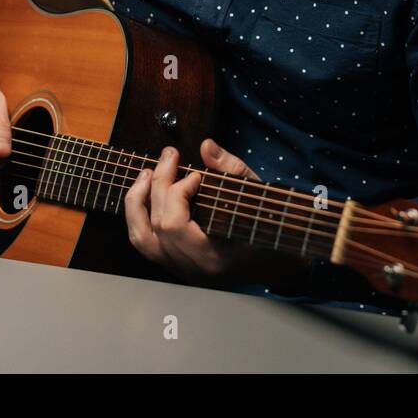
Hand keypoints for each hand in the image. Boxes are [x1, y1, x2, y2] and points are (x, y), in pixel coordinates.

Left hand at [124, 139, 309, 289]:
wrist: (279, 263)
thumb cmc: (272, 229)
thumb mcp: (258, 196)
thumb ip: (231, 170)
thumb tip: (206, 146)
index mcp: (211, 258)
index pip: (172, 225)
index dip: (176, 192)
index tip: (197, 175)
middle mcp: (191, 269)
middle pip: (154, 227)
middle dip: (157, 185)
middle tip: (168, 157)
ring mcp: (181, 270)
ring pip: (141, 239)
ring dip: (138, 202)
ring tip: (147, 173)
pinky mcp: (177, 265)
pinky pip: (147, 243)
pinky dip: (142, 216)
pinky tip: (149, 194)